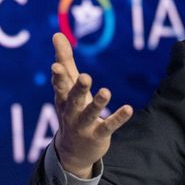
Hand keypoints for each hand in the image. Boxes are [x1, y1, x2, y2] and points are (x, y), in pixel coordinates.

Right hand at [50, 33, 132, 177]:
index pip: (60, 86)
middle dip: (79, 89)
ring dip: (98, 103)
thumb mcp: (67, 87)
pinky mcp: (98, 135)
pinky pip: (108, 126)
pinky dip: (118, 118)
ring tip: (107, 91)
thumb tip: (57, 33)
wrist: (72, 151)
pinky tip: (129, 109)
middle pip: (74, 99)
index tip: (56, 66)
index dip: (58, 77)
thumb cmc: (71, 110)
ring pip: (90, 113)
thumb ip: (64, 61)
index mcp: (63, 98)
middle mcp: (71, 112)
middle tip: (86, 77)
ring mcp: (83, 125)